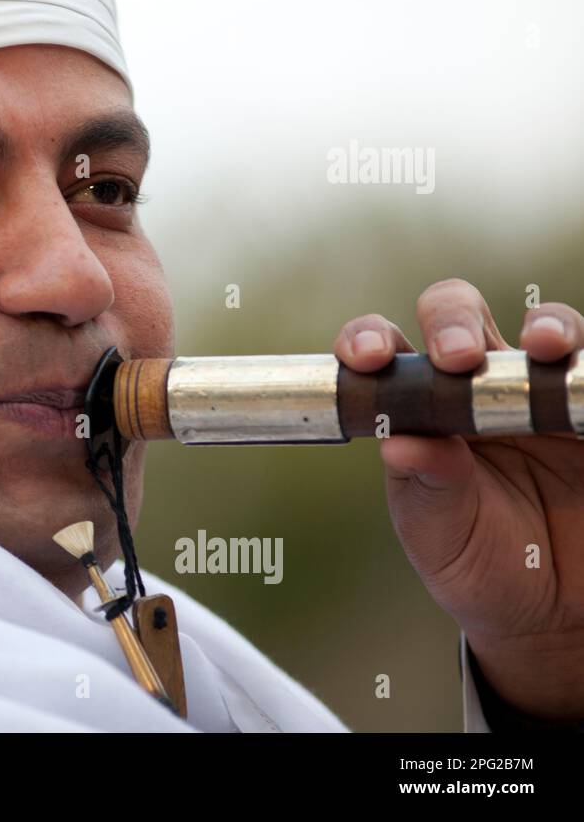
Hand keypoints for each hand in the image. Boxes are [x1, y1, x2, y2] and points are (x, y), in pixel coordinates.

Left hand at [334, 278, 583, 723]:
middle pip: (460, 315)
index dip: (369, 339)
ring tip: (545, 347)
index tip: (368, 356)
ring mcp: (546, 391)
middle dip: (454, 321)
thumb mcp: (441, 533)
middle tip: (458, 357)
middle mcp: (480, 384)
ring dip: (548, 325)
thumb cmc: (480, 561)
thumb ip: (426, 486)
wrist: (557, 608)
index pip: (385, 353)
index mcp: (420, 407)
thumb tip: (398, 445)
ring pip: (549, 327)